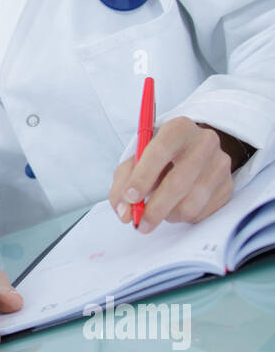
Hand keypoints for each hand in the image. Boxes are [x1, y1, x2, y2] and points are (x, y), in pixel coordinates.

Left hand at [109, 117, 239, 232]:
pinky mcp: (228, 186)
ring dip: (169, 215)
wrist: (194, 153)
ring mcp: (220, 164)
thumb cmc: (160, 157)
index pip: (160, 151)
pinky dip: (183, 217)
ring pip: (191, 203)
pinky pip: (202, 213)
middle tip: (140, 223)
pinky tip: (177, 206)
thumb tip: (124, 212)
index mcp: (178, 128)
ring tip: (160, 210)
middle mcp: (204, 142)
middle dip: (155, 208)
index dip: (143, 176)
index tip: (131, 197)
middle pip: (178, 182)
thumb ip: (123, 183)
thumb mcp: (137, 160)